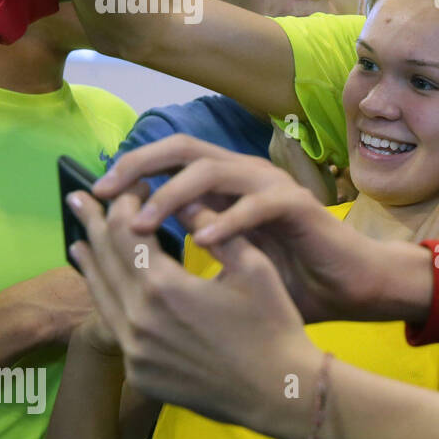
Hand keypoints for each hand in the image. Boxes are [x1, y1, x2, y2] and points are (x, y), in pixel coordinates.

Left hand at [67, 186, 315, 429]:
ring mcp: (134, 350)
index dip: (125, 204)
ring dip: (90, 263)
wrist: (278, 391)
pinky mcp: (139, 372)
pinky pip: (114, 327)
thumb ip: (214, 227)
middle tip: (80, 199)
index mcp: (165, 287)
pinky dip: (105, 299)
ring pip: (100, 295)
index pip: (127, 232)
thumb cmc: (274, 324)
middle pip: (105, 260)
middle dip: (94, 225)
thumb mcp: (253, 267)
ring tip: (78, 240)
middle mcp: (138, 318)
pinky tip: (104, 288)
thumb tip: (186, 198)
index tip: (129, 188)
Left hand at [92, 135, 429, 323]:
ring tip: (143, 223)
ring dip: (172, 194)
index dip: (128, 173)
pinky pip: (258, 203)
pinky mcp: (298, 206)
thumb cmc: (291, 281)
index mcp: (226, 186)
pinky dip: (228, 219)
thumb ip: (190, 247)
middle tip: (103, 193)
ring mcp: (272, 187)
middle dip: (138, 166)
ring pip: (213, 169)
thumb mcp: (227, 267)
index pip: (167, 163)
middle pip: (183, 148)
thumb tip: (131, 252)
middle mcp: (245, 176)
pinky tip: (201, 240)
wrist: (349, 289)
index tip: (90, 197)